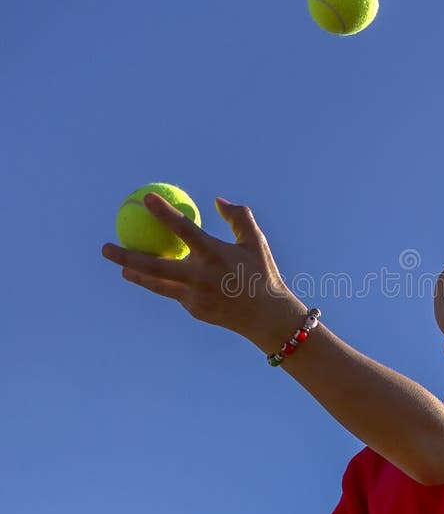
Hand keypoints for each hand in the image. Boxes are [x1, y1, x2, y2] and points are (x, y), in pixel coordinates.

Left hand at [101, 194, 305, 342]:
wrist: (267, 316)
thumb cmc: (262, 273)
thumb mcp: (255, 241)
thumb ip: (238, 216)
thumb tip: (216, 201)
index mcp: (215, 255)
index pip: (183, 229)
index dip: (163, 212)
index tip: (145, 198)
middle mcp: (200, 277)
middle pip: (153, 266)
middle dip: (125, 256)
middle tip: (106, 247)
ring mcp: (194, 297)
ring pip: (156, 285)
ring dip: (135, 275)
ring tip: (121, 268)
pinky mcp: (193, 310)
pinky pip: (175, 293)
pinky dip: (166, 284)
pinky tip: (157, 279)